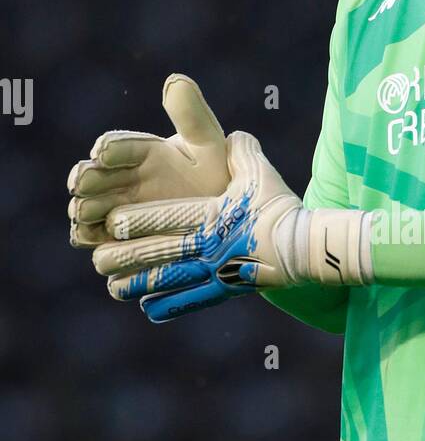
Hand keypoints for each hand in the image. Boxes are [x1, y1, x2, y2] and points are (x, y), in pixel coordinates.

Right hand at [67, 74, 229, 247]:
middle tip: (83, 182)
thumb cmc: (219, 182)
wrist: (229, 228)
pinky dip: (94, 243)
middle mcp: (122, 183)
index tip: (104, 151)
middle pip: (94, 179)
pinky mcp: (118, 246)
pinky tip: (93, 241)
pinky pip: (99, 246)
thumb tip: (175, 81)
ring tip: (86, 212)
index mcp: (141, 155)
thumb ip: (193, 118)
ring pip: (88, 212)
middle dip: (88, 180)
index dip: (110, 149)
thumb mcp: (210, 149)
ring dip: (85, 211)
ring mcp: (116, 215)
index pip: (117, 146)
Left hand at [92, 130, 306, 322]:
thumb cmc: (280, 206)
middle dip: (128, 257)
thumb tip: (228, 133)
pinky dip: (169, 304)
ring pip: (172, 280)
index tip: (111, 224)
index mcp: (215, 215)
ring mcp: (219, 271)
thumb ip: (238, 151)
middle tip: (98, 258)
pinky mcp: (228, 289)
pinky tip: (146, 307)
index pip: (171, 218)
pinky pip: (194, 299)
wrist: (309, 248)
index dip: (140, 221)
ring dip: (140, 283)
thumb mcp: (259, 172)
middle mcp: (212, 246)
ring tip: (112, 285)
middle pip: (162, 252)